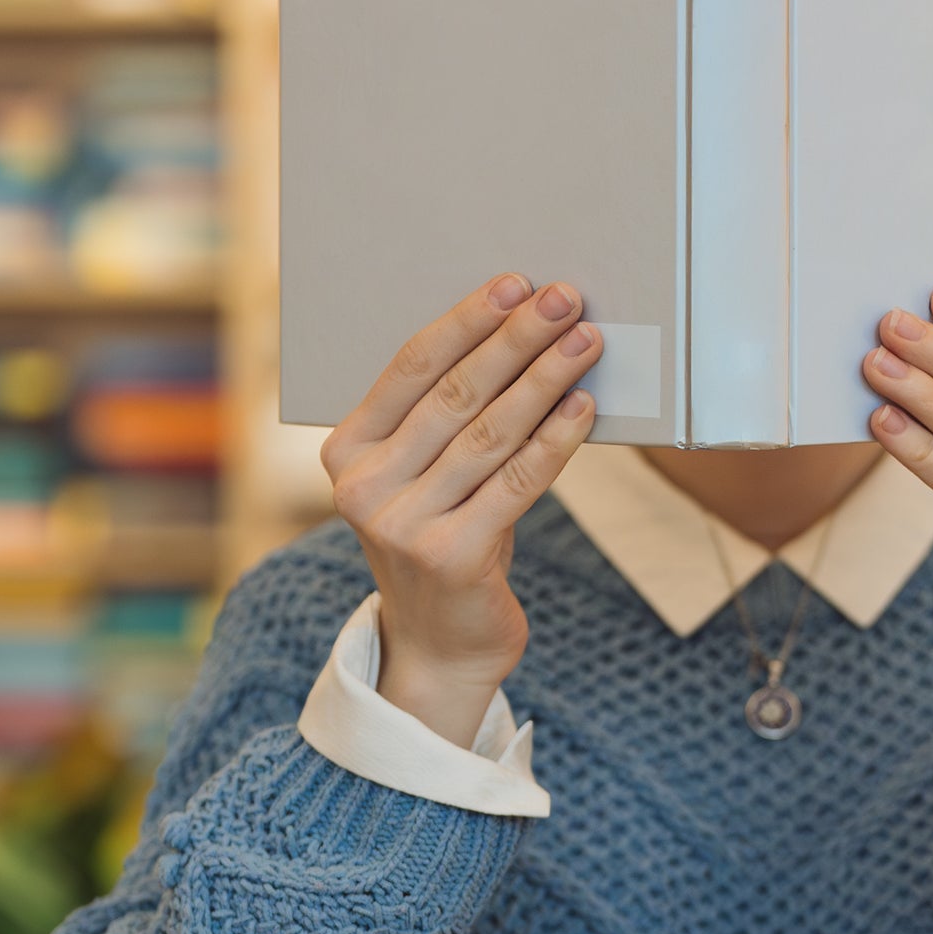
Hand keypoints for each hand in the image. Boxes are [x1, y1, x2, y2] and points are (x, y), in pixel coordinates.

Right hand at [321, 274, 602, 745]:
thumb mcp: (425, 478)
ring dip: (545, 380)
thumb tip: (522, 336)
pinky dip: (556, 440)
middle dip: (516, 340)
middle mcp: (364, 487)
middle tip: (563, 300)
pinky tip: (583, 408)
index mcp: (346, 452)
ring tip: (586, 342)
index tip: (514, 284)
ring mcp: (403, 525)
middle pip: (454, 394)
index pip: (409, 368)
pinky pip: (517, 482)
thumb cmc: (443, 540)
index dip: (466, 321)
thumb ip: (448, 421)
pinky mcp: (451, 556)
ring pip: (490, 433)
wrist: (440, 648)